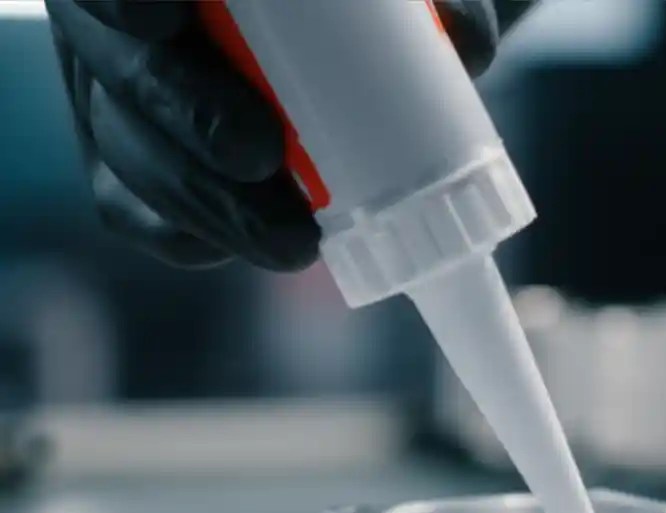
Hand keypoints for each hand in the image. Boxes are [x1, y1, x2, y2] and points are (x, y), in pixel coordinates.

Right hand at [46, 0, 533, 270]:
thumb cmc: (376, 1)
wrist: (372, 28)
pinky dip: (195, 235)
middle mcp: (127, 24)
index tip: (164, 19)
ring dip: (206, 204)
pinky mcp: (138, 165)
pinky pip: (134, 210)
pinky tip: (261, 246)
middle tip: (260, 154)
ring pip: (126, 154)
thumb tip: (464, 47)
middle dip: (182, 114)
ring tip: (294, 241)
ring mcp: (123, 96)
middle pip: (113, 70)